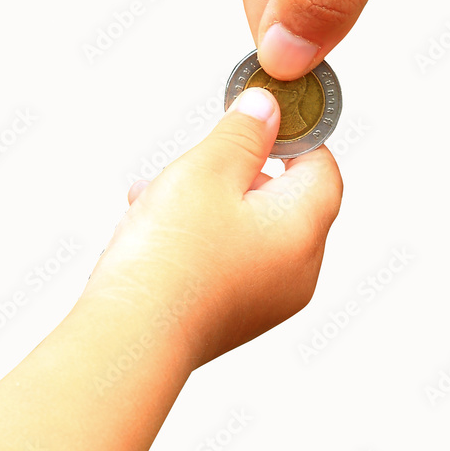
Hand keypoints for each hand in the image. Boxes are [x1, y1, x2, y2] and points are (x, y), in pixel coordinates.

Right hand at [80, 88, 342, 367]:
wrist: (128, 342)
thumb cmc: (172, 257)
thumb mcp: (208, 169)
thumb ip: (243, 132)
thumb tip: (269, 108)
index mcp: (303, 231)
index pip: (321, 167)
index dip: (293, 134)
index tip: (257, 117)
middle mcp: (296, 270)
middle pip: (282, 196)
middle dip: (236, 168)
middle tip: (198, 156)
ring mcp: (266, 299)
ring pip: (245, 226)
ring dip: (204, 200)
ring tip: (153, 191)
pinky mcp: (232, 316)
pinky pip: (225, 258)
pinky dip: (196, 234)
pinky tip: (146, 224)